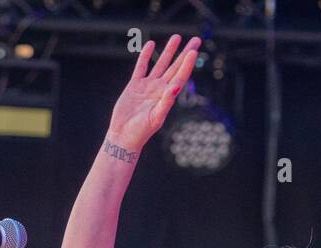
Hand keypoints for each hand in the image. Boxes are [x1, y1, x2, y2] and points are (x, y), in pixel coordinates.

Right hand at [108, 34, 201, 151]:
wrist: (124, 136)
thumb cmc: (141, 131)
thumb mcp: (156, 117)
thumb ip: (166, 102)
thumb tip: (176, 87)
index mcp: (167, 96)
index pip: (181, 76)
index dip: (188, 64)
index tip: (194, 51)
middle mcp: (160, 89)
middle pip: (175, 67)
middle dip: (185, 53)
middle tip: (196, 40)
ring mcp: (148, 86)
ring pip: (161, 63)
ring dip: (169, 51)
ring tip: (177, 37)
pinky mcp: (135, 85)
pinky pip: (141, 67)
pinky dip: (145, 56)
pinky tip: (151, 44)